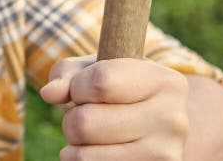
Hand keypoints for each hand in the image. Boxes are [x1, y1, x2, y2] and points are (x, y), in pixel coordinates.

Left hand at [39, 56, 188, 160]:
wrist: (155, 127)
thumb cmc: (116, 90)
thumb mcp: (94, 69)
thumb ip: (67, 75)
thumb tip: (49, 94)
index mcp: (164, 81)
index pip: (100, 81)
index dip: (77, 86)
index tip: (82, 88)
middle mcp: (172, 119)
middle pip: (86, 122)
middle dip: (71, 118)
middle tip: (84, 115)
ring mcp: (165, 155)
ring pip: (85, 155)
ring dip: (75, 144)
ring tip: (91, 135)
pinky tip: (95, 152)